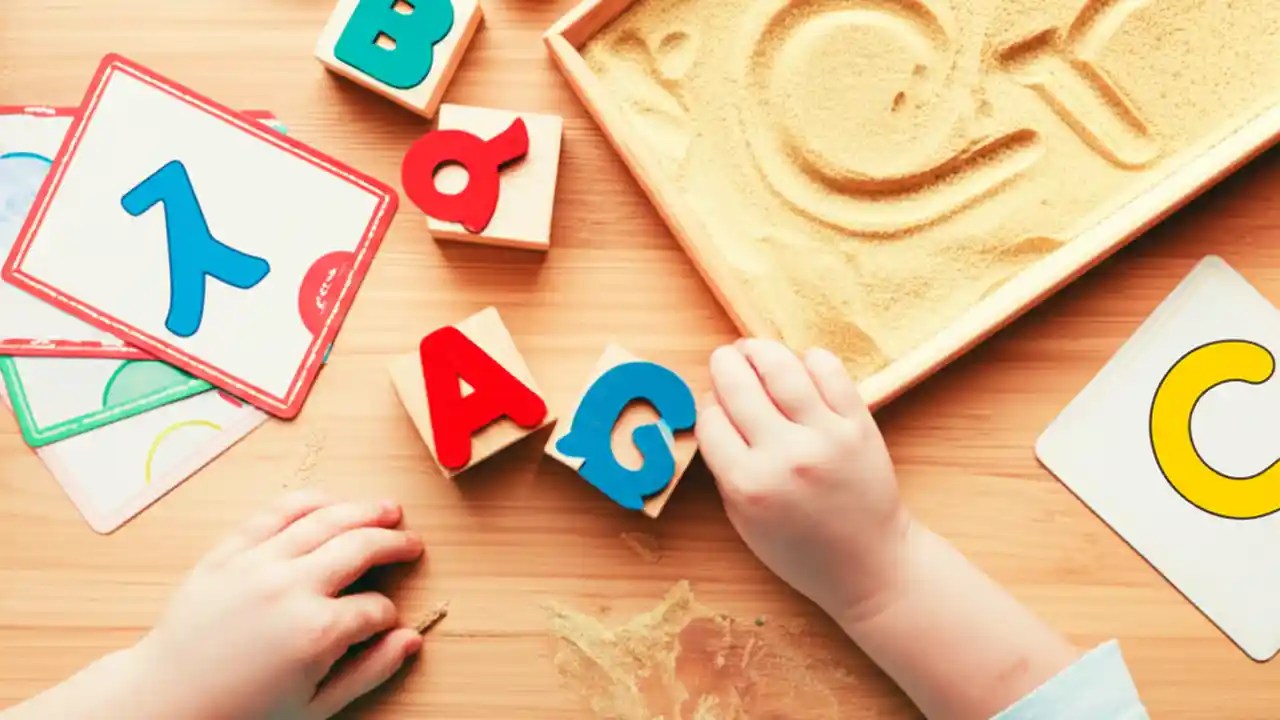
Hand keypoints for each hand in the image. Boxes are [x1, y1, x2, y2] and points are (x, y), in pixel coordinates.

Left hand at [129, 492, 425, 719]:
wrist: (163, 702)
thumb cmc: (238, 712)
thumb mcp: (314, 708)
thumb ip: (369, 672)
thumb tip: (410, 641)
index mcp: (317, 632)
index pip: (376, 608)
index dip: (389, 616)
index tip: (386, 621)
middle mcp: (291, 588)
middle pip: (362, 547)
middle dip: (395, 543)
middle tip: (413, 542)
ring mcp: (257, 565)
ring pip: (325, 520)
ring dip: (364, 510)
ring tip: (388, 509)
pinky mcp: (227, 554)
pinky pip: (274, 514)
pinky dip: (307, 502)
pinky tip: (330, 501)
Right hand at [697, 340, 911, 621]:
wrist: (869, 564)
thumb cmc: (800, 548)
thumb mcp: (743, 519)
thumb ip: (725, 465)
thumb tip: (714, 406)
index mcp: (747, 485)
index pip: (710, 418)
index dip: (706, 404)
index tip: (713, 404)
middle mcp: (784, 456)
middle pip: (737, 383)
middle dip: (724, 364)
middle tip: (725, 360)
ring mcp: (825, 437)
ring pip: (780, 366)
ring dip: (759, 350)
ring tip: (753, 351)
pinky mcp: (858, 425)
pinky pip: (828, 370)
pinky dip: (809, 360)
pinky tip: (801, 368)